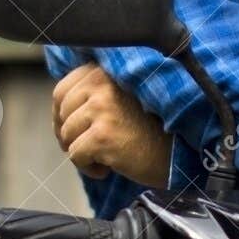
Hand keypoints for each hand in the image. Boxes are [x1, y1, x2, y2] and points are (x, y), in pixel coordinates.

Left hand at [51, 63, 172, 187]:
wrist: (180, 151)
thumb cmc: (152, 127)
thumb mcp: (121, 96)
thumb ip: (93, 93)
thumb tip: (58, 111)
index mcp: (103, 70)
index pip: (62, 90)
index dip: (62, 114)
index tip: (73, 129)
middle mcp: (101, 83)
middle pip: (61, 114)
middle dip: (69, 135)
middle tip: (89, 148)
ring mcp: (101, 108)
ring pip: (67, 136)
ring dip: (82, 152)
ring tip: (106, 156)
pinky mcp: (102, 135)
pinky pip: (76, 156)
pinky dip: (90, 168)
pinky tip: (109, 167)